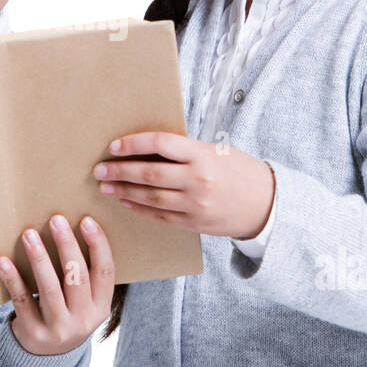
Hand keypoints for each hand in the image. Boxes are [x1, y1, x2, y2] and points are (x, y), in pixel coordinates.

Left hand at [0, 214, 113, 355]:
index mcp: (101, 307)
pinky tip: (3, 261)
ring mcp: (58, 328)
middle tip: (55, 219)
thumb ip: (84, 275)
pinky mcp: (33, 333)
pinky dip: (13, 279)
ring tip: (29, 234)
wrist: (47, 359)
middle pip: (77, 277)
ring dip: (39, 258)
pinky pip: (23, 300)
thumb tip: (72, 228)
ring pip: (50, 288)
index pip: (105, 271)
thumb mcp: (85, 303)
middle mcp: (83, 319)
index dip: (98, 244)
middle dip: (66, 245)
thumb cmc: (67, 315)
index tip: (86, 220)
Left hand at [93, 132, 274, 238]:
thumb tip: (146, 148)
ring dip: (124, 191)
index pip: (160, 144)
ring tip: (106, 186)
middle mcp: (197, 180)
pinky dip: (140, 208)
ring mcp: (194, 204)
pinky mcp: (193, 223)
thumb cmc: (239, 171)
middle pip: (149, 173)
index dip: (133, 144)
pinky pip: (160, 216)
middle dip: (120, 171)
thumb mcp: (215, 151)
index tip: (114, 146)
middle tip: (99, 169)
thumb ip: (184, 151)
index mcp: (203, 155)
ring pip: (150, 197)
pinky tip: (126, 202)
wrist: (266, 204)